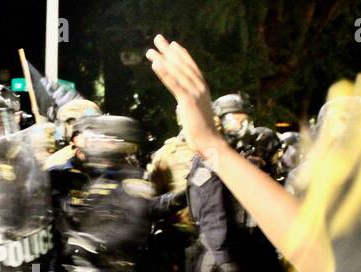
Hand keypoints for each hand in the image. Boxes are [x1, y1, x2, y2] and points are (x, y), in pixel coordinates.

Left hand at [146, 35, 226, 160]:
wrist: (210, 143)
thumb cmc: (203, 133)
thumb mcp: (197, 113)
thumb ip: (192, 103)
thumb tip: (186, 102)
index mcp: (203, 89)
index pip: (191, 67)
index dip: (181, 55)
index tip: (172, 45)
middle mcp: (200, 87)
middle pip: (182, 65)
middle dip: (169, 51)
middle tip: (157, 39)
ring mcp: (195, 93)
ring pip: (176, 72)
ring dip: (162, 59)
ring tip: (150, 50)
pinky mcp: (188, 101)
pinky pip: (174, 84)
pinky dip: (164, 73)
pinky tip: (155, 64)